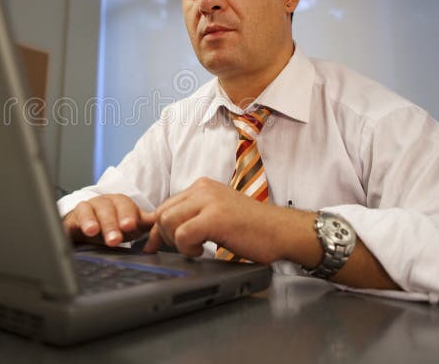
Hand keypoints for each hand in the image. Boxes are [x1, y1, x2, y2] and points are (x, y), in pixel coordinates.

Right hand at [63, 194, 155, 246]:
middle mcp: (101, 203)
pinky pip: (68, 221)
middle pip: (106, 209)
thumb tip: (164, 223)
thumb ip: (146, 223)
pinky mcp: (70, 221)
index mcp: (119, 203)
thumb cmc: (113, 223)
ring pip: (87, 211)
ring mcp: (85, 210)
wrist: (87, 224)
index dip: (127, 215)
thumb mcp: (130, 224)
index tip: (130, 226)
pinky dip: (68, 226)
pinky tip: (70, 233)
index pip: (125, 205)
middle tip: (115, 238)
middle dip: (110, 223)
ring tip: (93, 232)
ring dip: (90, 221)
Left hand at [142, 177, 282, 261]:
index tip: (156, 246)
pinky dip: (187, 248)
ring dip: (177, 242)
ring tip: (196, 249)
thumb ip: (192, 217)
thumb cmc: (252, 229)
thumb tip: (162, 233)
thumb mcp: (217, 215)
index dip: (158, 229)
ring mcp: (209, 201)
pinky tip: (202, 252)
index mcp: (202, 187)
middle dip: (164, 237)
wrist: (282, 231)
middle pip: (161, 213)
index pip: (165, 205)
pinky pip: (182, 234)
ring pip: (167, 222)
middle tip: (183, 249)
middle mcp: (203, 189)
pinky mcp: (215, 217)